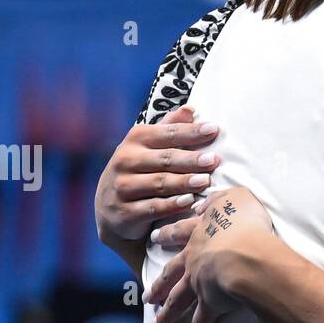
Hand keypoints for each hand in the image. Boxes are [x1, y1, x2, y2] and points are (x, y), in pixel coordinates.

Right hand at [95, 105, 220, 243]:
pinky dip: (172, 205)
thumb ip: (168, 129)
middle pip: (164, 159)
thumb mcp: (147, 147)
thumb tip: (190, 110)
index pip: (166, 133)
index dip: (190, 132)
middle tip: (214, 159)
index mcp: (134, 140)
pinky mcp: (125, 212)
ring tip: (206, 181)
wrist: (109, 208)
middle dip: (191, 159)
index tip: (214, 129)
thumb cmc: (137, 171)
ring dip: (184, 182)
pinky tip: (189, 202)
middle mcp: (125, 160)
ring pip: (159, 183)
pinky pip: (153, 208)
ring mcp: (123, 187)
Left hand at [145, 187, 273, 322]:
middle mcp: (193, 260)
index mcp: (199, 234)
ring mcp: (198, 284)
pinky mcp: (210, 305)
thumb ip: (224, 197)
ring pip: (177, 302)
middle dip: (158, 285)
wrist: (244, 251)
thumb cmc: (244, 223)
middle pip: (171, 274)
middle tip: (146, 296)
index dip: (167, 236)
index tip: (155, 239)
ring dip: (166, 316)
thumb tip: (212, 198)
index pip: (179, 234)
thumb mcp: (236, 198)